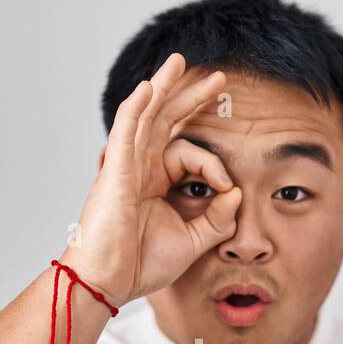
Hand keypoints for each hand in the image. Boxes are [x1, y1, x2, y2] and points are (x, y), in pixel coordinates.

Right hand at [61, 53, 241, 306]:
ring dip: (163, 87)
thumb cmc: (139, 265)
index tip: (228, 187)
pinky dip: (136, 108)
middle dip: (192, 97)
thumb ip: (217, 218)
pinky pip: (125, 131)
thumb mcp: (192, 242)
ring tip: (180, 61)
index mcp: (154, 183)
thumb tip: (236, 192)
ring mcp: (125, 167)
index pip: (188, 153)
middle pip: (167, 121)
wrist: (107, 282)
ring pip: (146, 115)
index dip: (214, 163)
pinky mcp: (114, 172)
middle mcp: (139, 169)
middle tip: (219, 78)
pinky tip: (149, 88)